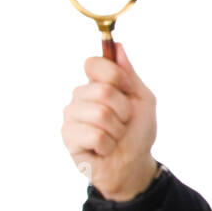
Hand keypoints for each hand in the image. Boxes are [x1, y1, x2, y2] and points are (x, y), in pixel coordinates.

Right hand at [61, 42, 157, 197]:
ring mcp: (71, 116)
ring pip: (100, 114)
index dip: (115, 76)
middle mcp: (80, 96)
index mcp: (97, 84)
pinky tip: (105, 148)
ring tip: (114, 136)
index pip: (94, 64)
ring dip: (117, 129)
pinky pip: (95, 135)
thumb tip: (118, 46)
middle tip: (123, 121)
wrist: (133, 163)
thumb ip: (129, 74)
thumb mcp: (143, 100)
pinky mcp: (68, 137)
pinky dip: (109, 144)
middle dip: (123, 110)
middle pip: (102, 91)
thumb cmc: (138, 131)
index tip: (126, 90)